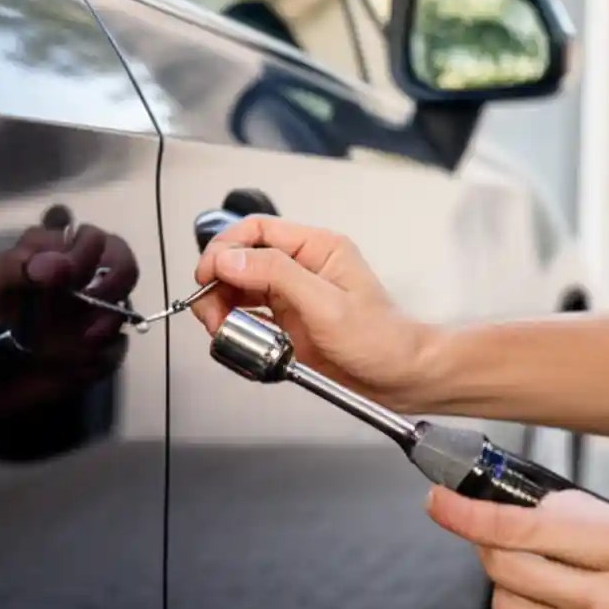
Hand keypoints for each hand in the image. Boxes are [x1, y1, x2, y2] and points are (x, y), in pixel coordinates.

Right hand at [192, 215, 436, 408]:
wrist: (401, 378)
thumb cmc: (382, 339)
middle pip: (241, 261)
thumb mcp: (326, 304)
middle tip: (210, 310)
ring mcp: (293, 297)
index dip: (225, 248)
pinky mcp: (287, 325)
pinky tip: (242, 341)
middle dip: (218, 284)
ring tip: (223, 329)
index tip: (207, 274)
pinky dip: (236, 328)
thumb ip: (277, 275)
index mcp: (316, 249)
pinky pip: (249, 318)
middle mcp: (301, 269)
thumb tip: (231, 259)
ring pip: (239, 290)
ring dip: (222, 308)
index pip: (256, 231)